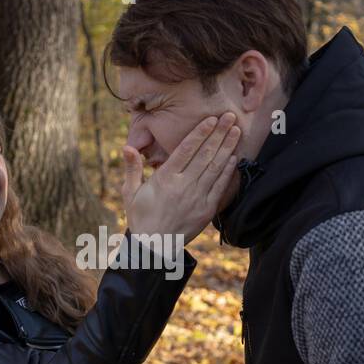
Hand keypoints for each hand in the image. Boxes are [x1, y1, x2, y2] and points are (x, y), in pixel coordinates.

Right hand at [121, 113, 240, 244]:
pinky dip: (227, 171)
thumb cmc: (141, 217)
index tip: (211, 119)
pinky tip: (234, 157)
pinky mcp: (206, 210)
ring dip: (227, 148)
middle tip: (230, 116)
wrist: (154, 247)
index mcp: (165, 179)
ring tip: (236, 131)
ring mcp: (197, 198)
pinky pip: (220, 186)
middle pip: (205, 155)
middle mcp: (183, 186)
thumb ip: (132, 168)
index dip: (200, 133)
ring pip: (215, 168)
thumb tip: (128, 146)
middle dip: (219, 134)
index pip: (186, 150)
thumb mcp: (131, 192)